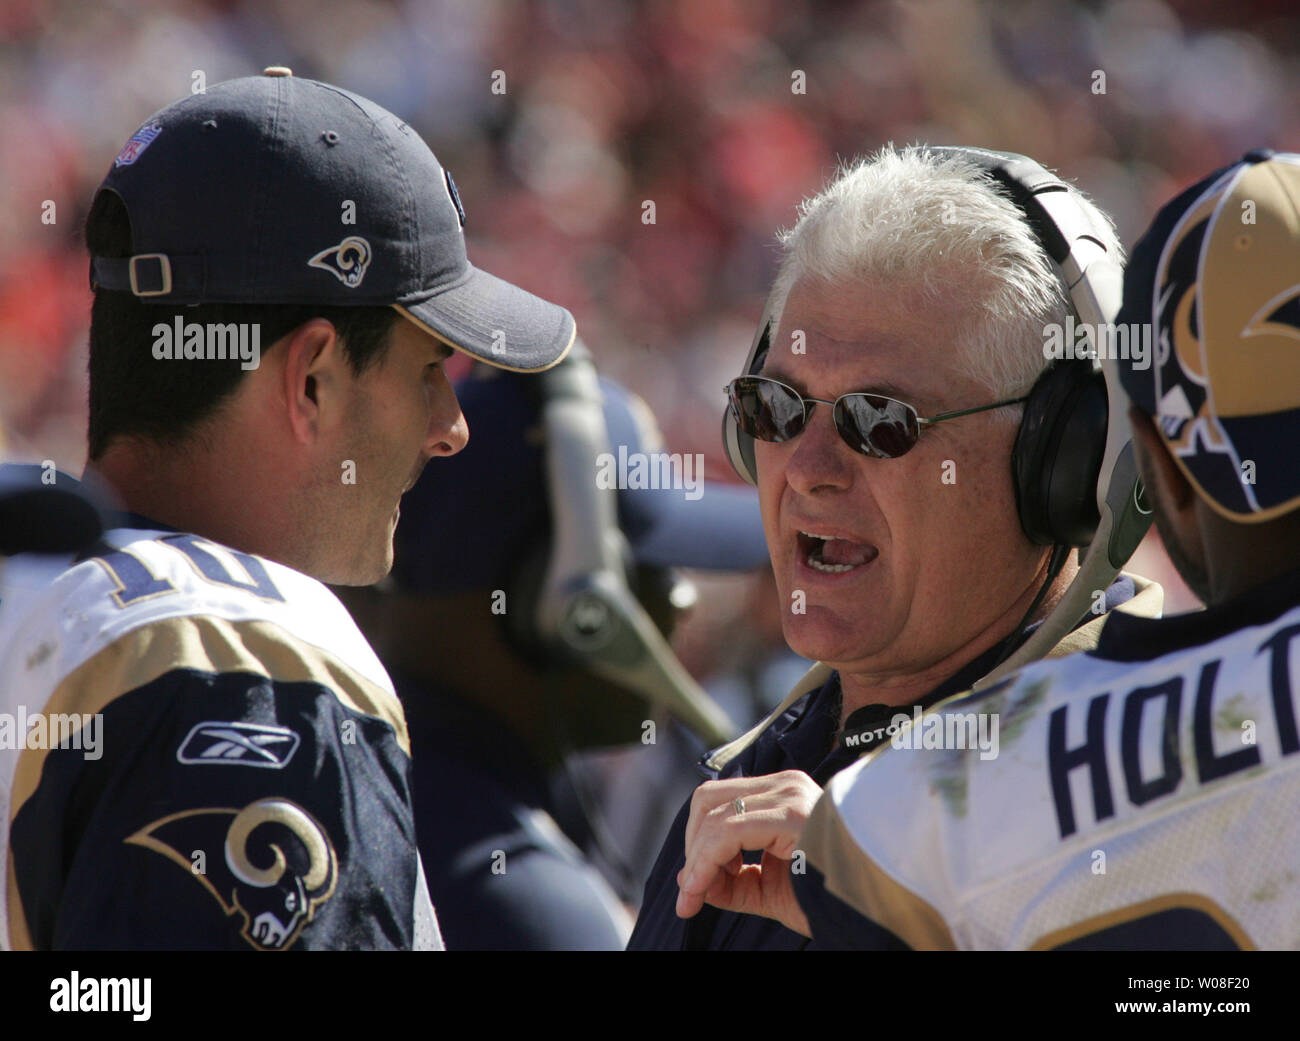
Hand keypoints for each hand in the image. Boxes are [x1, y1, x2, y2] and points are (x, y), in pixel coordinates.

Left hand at [674, 770, 820, 936]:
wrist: (873, 911)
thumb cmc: (827, 897)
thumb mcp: (768, 890)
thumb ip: (730, 883)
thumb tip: (686, 880)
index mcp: (783, 795)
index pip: (718, 802)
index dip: (694, 845)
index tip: (689, 892)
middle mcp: (786, 785)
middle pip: (706, 799)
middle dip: (691, 848)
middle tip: (693, 892)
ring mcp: (790, 794)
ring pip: (711, 813)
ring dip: (695, 859)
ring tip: (698, 896)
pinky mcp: (791, 813)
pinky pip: (726, 832)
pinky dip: (704, 863)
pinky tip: (703, 891)